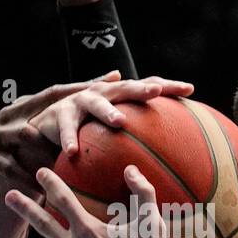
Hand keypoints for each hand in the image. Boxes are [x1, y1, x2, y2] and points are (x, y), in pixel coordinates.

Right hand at [0, 74, 112, 194]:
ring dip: (52, 148)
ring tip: (76, 159)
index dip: (90, 83)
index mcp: (27, 106)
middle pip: (52, 104)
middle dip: (87, 107)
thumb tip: (88, 123)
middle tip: (119, 120)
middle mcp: (13, 114)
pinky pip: (12, 168)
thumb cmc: (8, 155)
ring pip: (29, 136)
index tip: (121, 78)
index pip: (62, 91)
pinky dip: (28, 179)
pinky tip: (45, 191)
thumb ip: (57, 127)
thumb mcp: (30, 136)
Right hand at [25, 75, 192, 155]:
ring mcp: (80, 101)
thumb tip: (163, 108)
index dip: (168, 85)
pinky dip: (69, 139)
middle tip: (156, 92)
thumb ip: (134, 113)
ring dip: (107, 112)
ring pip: (96, 104)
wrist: (47, 121)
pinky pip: (66, 129)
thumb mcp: (113, 116)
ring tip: (119, 122)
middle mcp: (102, 92)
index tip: (190, 89)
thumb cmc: (88, 120)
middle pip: (125, 88)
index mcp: (118, 93)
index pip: (147, 85)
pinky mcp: (59, 115)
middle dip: (141, 89)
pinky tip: (73, 152)